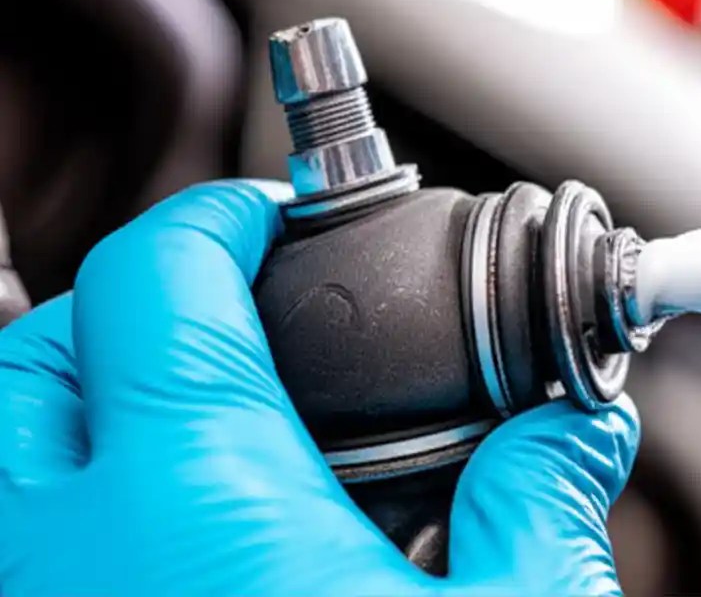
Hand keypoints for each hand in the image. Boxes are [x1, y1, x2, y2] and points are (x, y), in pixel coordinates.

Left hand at [0, 181, 637, 595]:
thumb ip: (541, 507)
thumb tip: (566, 438)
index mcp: (201, 512)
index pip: (163, 279)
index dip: (223, 218)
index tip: (271, 221)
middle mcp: (82, 563)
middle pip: (34, 359)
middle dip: (119, 305)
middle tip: (216, 310)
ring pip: (9, 462)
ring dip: (81, 408)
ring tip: (191, 415)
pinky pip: (39, 545)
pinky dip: (87, 508)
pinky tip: (187, 526)